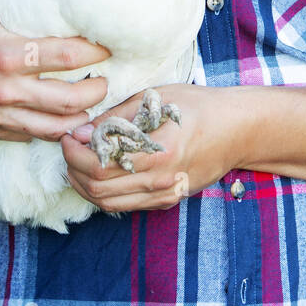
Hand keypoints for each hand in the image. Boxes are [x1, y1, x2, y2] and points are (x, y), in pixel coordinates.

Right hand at [0, 0, 109, 141]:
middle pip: (71, 99)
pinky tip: (65, 117)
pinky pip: (34, 136)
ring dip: (81, 115)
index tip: (107, 46)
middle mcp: (5, 89)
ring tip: (92, 101)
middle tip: (105, 78)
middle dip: (98, 90)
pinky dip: (55, 129)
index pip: (68, 56)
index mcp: (6, 53)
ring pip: (57, 127)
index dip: (96, 52)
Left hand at [60, 83, 246, 212]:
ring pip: (108, 203)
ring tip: (78, 163)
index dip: (74, 153)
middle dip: (73, 169)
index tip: (68, 136)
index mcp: (158, 151)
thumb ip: (118, 118)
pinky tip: (99, 174)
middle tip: (69, 149)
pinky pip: (125, 205)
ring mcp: (164, 194)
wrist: (238, 131)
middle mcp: (161, 179)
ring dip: (84, 185)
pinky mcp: (167, 201)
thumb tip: (82, 131)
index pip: (99, 163)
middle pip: (98, 188)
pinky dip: (103, 193)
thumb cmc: (200, 107)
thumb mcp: (158, 99)